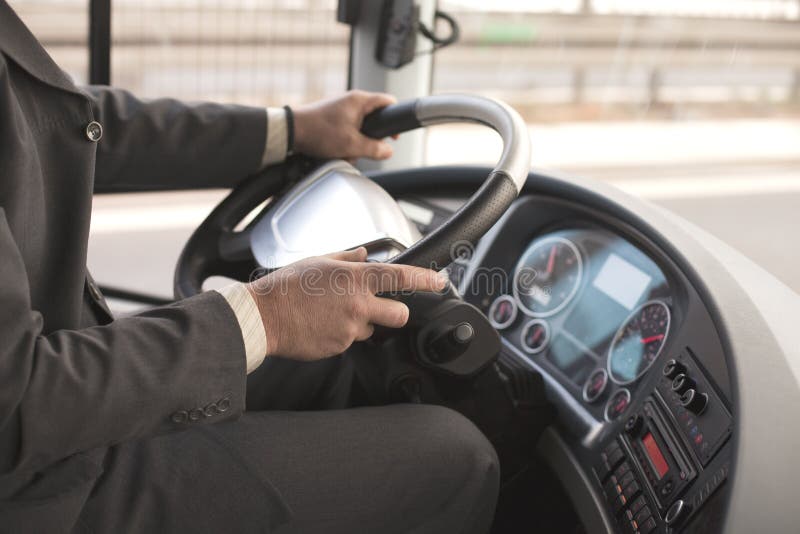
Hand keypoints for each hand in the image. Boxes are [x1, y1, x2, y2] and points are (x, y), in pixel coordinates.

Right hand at [246, 247, 446, 360]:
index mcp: (354, 278)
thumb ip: (347, 258)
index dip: (425, 279)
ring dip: (361, 323)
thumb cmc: (287, 286)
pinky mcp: (340, 346)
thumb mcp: (318, 261)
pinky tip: (322, 325)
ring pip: (372, 329)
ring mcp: (350, 328)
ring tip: (334, 315)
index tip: (440, 281)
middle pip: (399, 314)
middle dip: (394, 312)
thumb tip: (363, 253)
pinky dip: (342, 334)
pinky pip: (351, 341)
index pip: (400, 277)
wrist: (264, 316)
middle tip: (378, 308)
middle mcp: (357, 303)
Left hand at [293, 90, 396, 160]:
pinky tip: (337, 152)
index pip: (388, 102)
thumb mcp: (352, 144)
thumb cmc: (318, 131)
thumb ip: (375, 148)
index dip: (396, 118)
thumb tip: (388, 151)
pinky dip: (345, 144)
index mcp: (360, 100)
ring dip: (356, 145)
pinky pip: (347, 133)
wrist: (291, 132)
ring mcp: (341, 110)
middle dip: (370, 139)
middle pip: (374, 120)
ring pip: (360, 130)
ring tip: (346, 152)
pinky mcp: (332, 119)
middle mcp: (351, 102)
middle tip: (365, 149)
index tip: (395, 134)